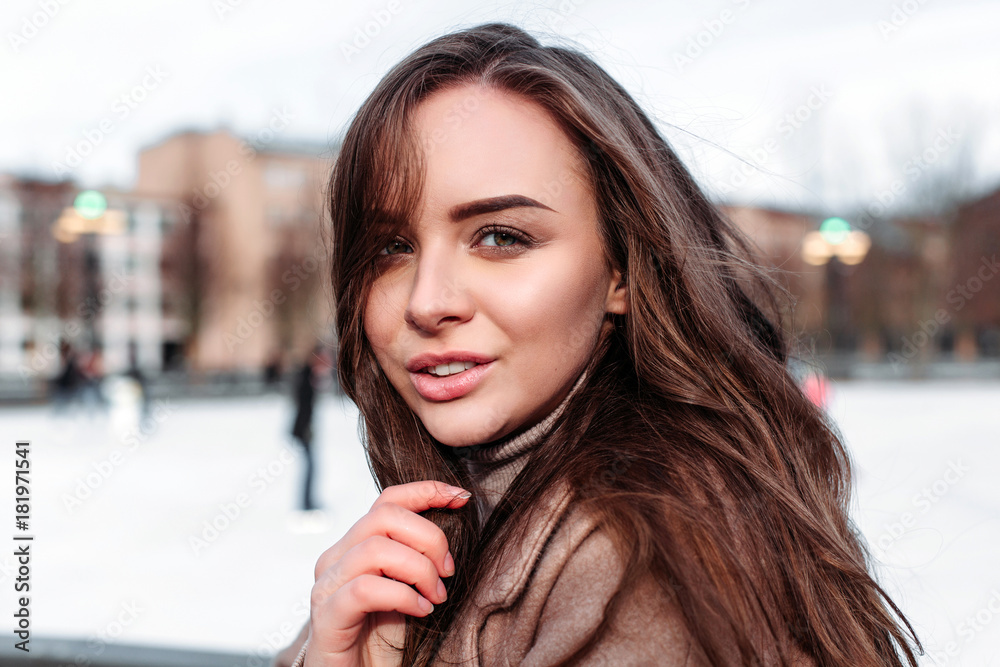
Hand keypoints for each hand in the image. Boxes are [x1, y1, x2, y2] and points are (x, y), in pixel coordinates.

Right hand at [305, 480, 469, 665]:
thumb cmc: (384, 639)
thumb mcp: (408, 588)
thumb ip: (417, 558)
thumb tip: (456, 523)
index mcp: (355, 546)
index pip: (387, 500)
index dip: (426, 491)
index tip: (462, 497)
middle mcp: (335, 558)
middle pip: (383, 516)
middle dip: (428, 537)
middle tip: (448, 570)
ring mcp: (326, 586)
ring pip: (375, 549)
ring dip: (419, 570)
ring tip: (436, 596)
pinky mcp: (326, 617)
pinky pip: (365, 589)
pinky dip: (402, 596)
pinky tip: (420, 611)